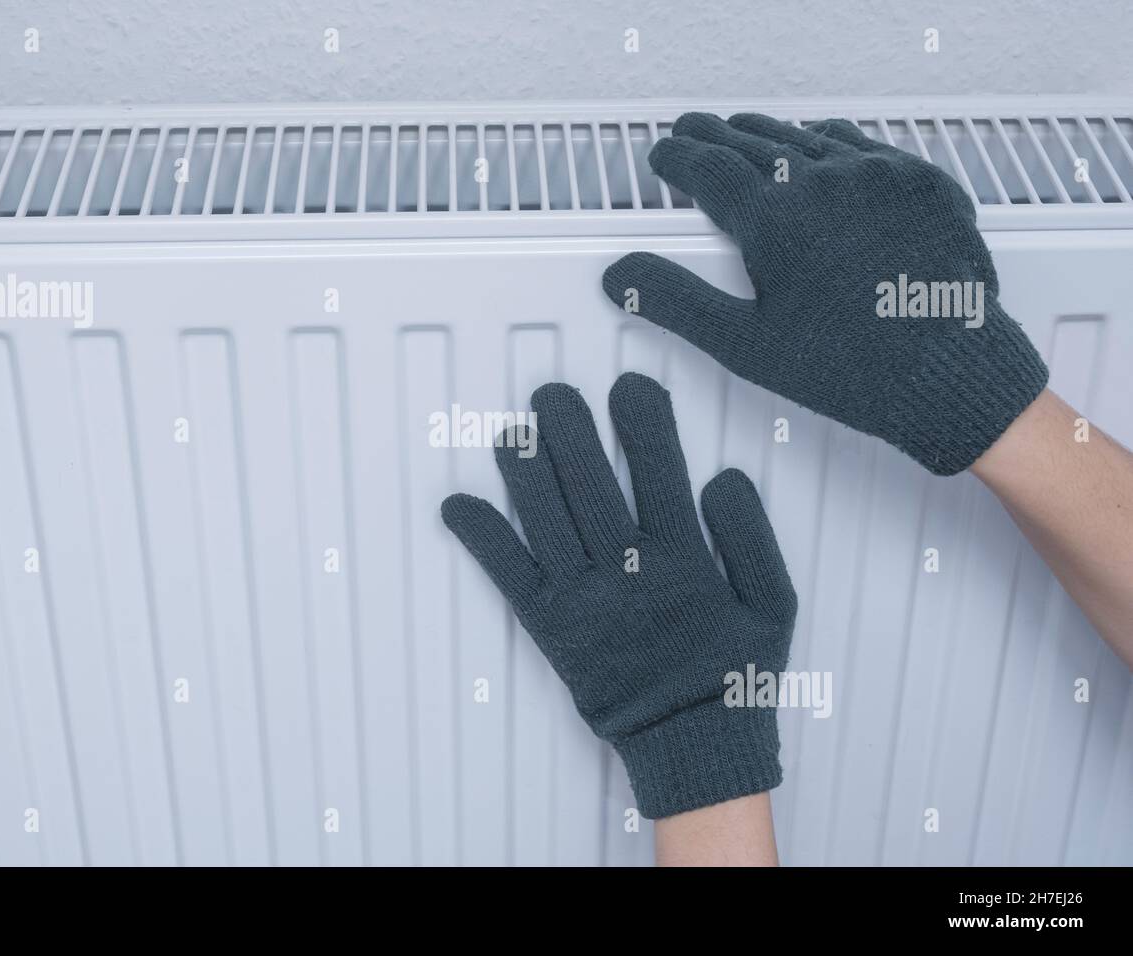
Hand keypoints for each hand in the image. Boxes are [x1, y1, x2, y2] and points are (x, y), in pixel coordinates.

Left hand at [441, 372, 795, 817]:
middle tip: (552, 395)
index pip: (659, 473)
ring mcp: (584, 600)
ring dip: (524, 472)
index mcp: (682, 561)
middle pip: (590, 487)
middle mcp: (627, 573)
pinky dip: (484, 539)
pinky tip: (460, 506)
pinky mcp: (552, 628)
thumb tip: (724, 476)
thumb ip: (751, 538)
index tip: (629, 387)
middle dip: (569, 433)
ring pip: (546, 521)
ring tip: (511, 432)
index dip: (643, 424)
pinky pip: (512, 577)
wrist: (693, 746)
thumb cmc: (733, 675)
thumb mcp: (774, 606)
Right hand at [602, 112, 1048, 475]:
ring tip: (746, 134)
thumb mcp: (745, 344)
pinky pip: (864, 145)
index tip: (664, 154)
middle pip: (754, 142)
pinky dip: (831, 141)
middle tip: (694, 134)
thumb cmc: (852, 368)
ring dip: (769, 135)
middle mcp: (826, 182)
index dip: (678, 158)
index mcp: (775, 219)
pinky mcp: (920, 183)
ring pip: (807, 136)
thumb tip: (623, 276)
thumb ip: (676, 301)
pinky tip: (822, 145)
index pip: (707, 168)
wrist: (951, 372)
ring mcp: (879, 177)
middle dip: (716, 136)